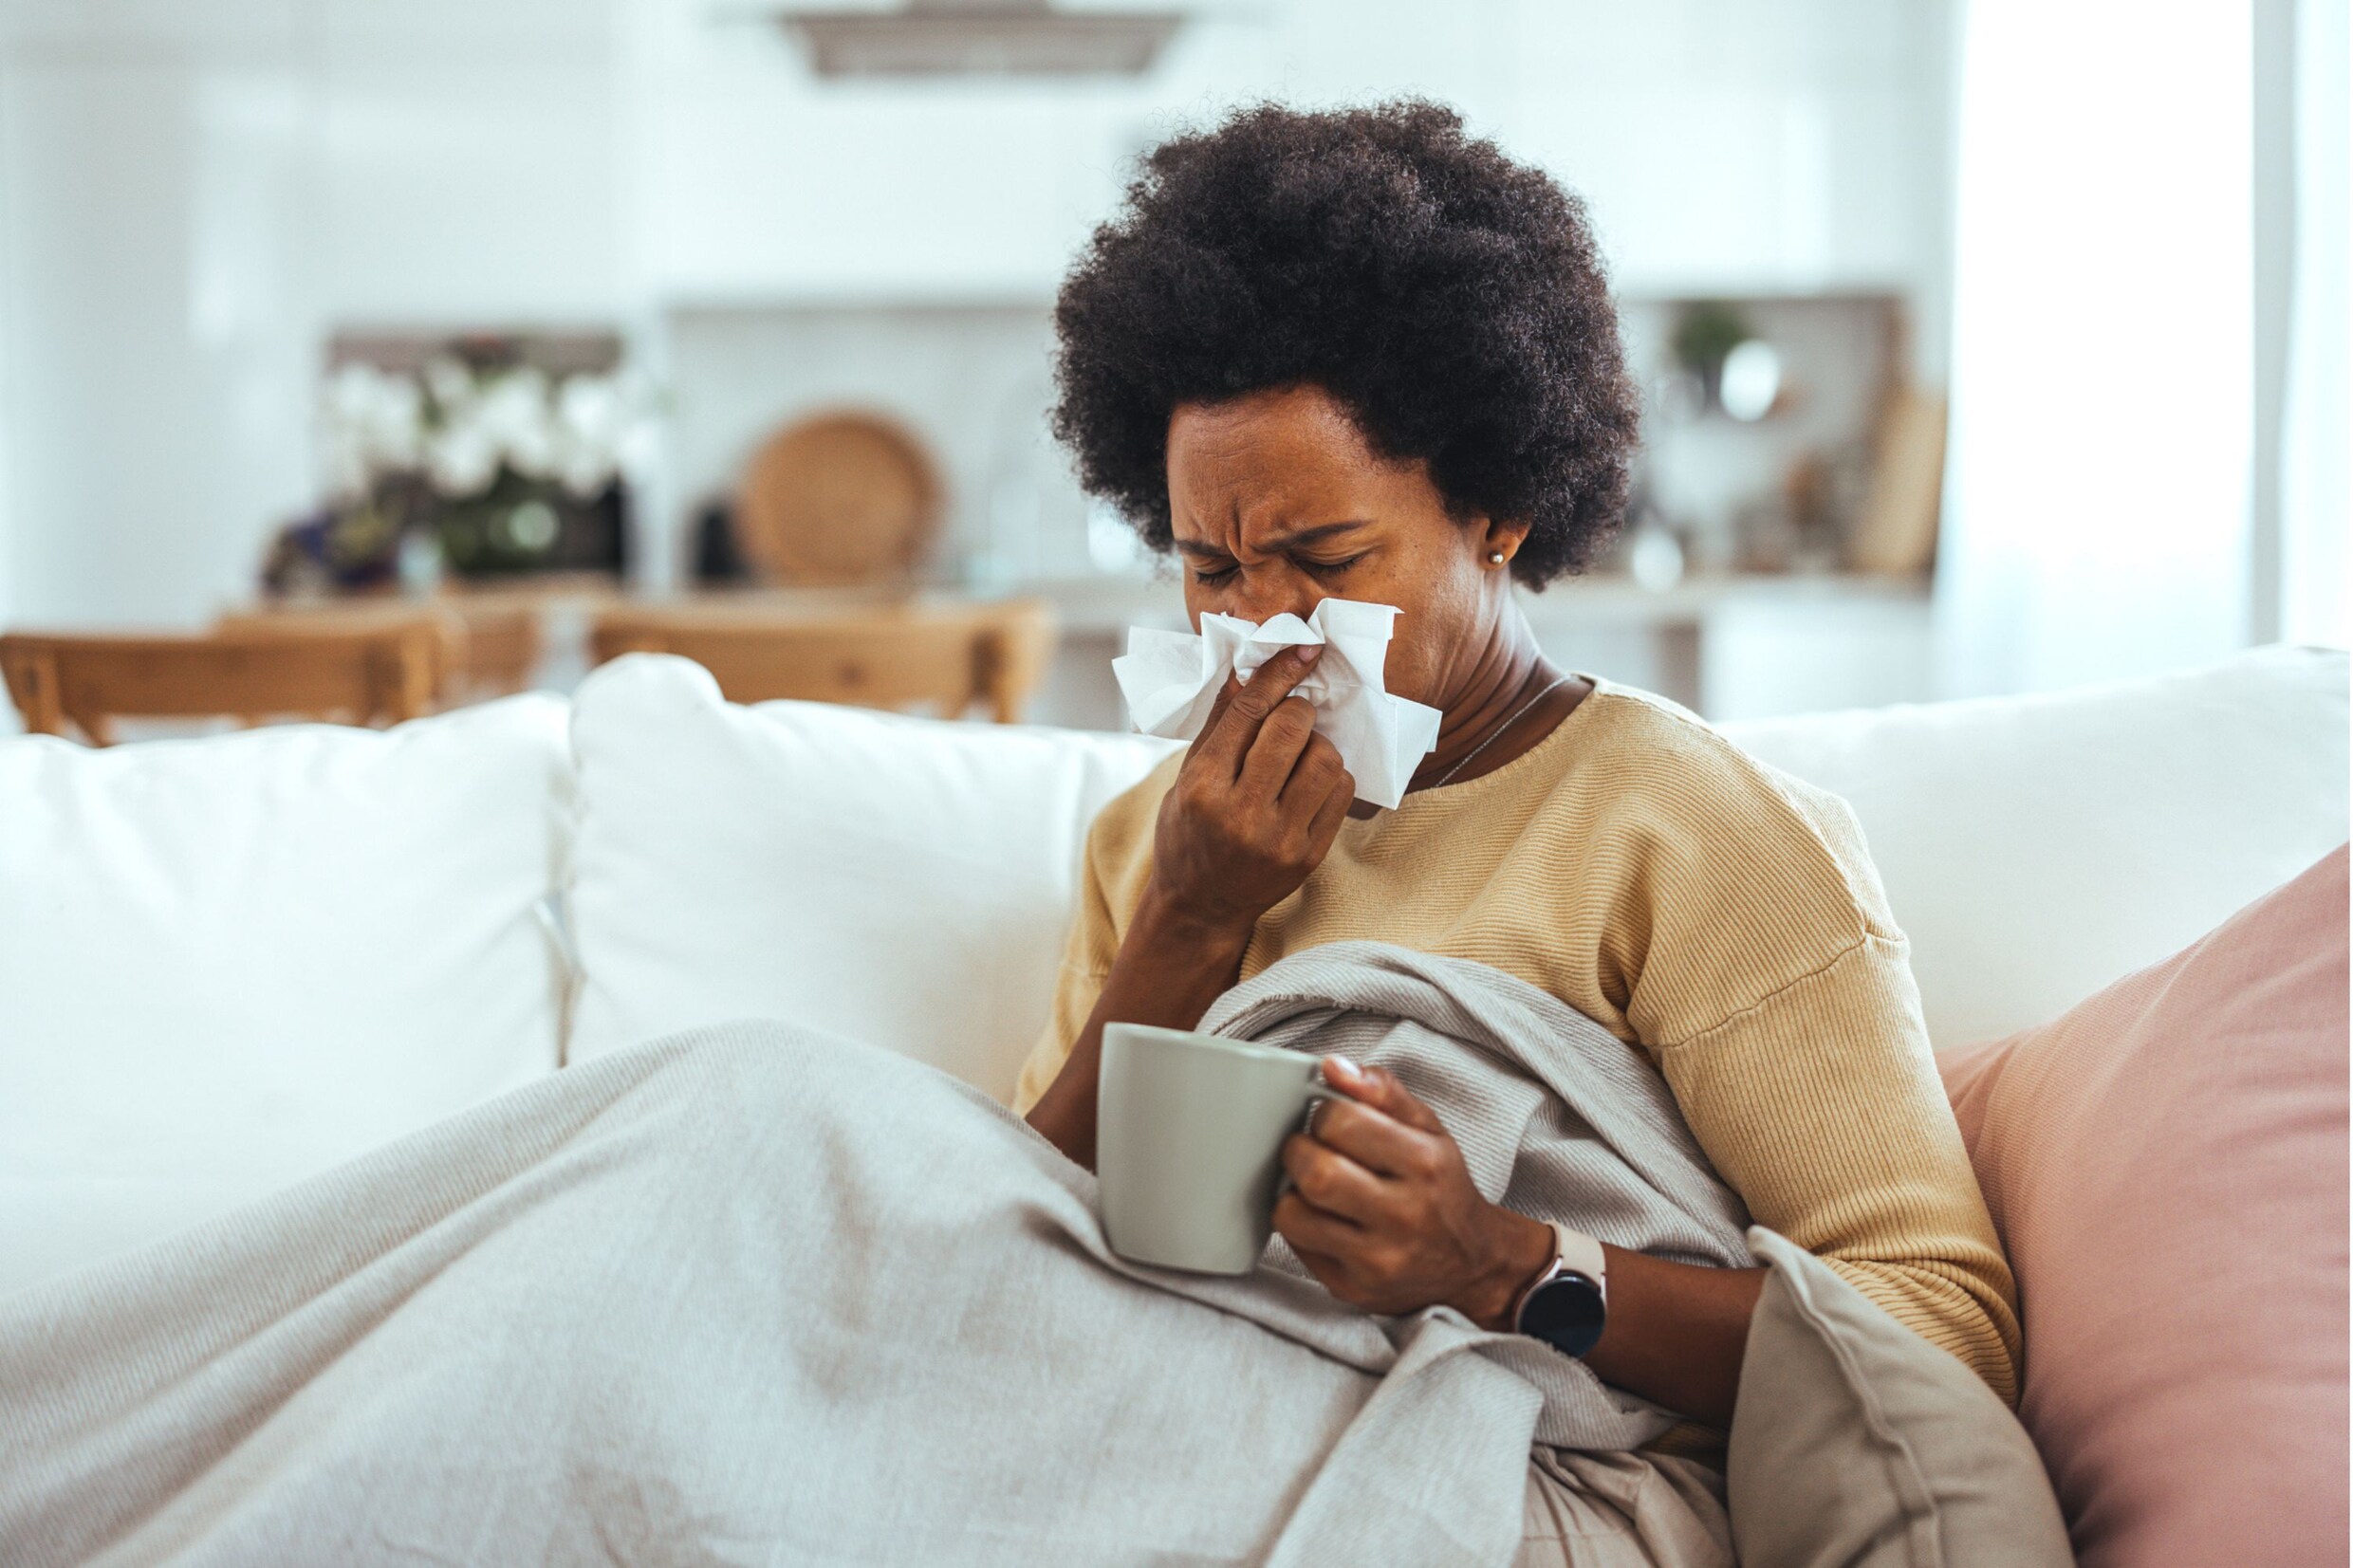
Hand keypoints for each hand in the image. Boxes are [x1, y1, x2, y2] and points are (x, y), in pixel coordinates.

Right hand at [1144, 645, 1355, 937]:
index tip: (1302, 648)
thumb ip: (1218, 727)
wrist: (1200, 907)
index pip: (1248, 714)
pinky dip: (1332, 776)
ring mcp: (1278, 839)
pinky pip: (1341, 793)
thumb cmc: (1188, 834)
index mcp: (1203, 788)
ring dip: (1318, 744)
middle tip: (1292, 717)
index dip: (1278, 674)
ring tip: (1300, 754)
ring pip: (1325, 759)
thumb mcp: (1185, 780)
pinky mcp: (1307, 856)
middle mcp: (1240, 814)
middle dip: (1298, 711)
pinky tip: (1310, 782)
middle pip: (1291, 730)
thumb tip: (1244, 672)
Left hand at [1273, 1057, 1555, 1328]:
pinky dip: (1298, 1223)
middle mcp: (1404, 1216)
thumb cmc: (1442, 1187)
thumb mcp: (1428, 1129)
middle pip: (1316, 1173)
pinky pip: (1296, 1246)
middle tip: (1309, 1150)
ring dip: (1291, 1191)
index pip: (1342, 1122)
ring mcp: (1377, 1260)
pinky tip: (1321, 1215)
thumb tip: (1331, 1066)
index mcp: (1424, 1164)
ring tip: (1312, 1184)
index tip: (1330, 1121)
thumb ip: (1381, 1091)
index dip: (1323, 1114)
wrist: (1472, 1262)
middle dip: (1298, 1151)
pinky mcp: (1352, 1289)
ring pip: (1293, 1214)